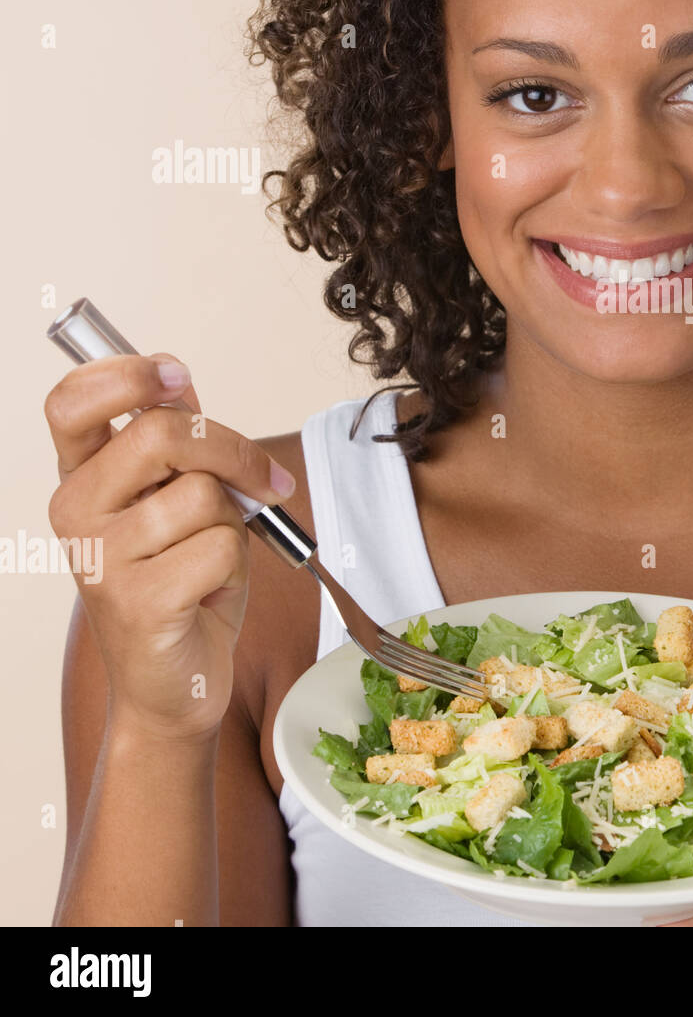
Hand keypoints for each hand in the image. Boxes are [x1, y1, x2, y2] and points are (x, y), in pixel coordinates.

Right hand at [44, 353, 294, 744]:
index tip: (178, 377)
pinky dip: (236, 564)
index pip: (71, 402)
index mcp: (81, 478)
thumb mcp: (179, 499)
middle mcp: (76, 512)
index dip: (128, 374)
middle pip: (162, 433)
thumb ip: (177, 446)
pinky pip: (219, 547)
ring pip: (202, 494)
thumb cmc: (184, 580)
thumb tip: (180, 387)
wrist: (178, 680)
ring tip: (211, 556)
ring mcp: (101, 559)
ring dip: (234, 522)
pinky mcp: (138, 602)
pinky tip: (209, 590)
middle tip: (260, 483)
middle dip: (231, 450)